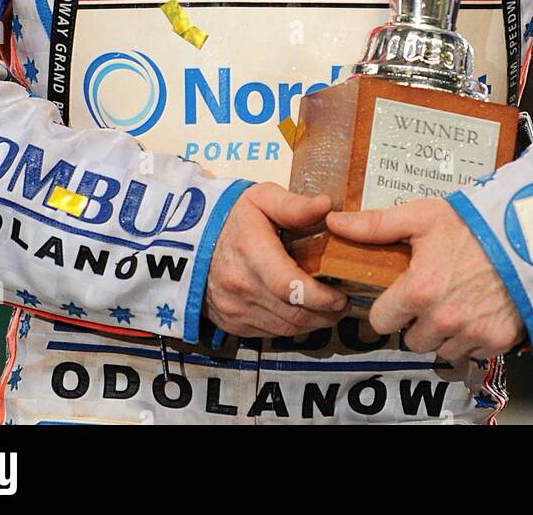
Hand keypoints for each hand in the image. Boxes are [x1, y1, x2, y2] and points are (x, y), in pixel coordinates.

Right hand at [204, 183, 348, 337]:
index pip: (290, 287)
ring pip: (286, 329)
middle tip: (342, 301)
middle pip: (293, 314)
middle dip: (325, 313)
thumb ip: (294, 205)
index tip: (341, 294)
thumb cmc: (233, 217)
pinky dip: (292, 326)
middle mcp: (241, 287)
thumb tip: (327, 206)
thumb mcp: (262, 198)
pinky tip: (301, 310)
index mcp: (251, 252)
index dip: (321, 296)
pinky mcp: (233, 325)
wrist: (190, 242)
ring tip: (327, 306)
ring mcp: (235, 310)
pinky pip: (271, 334)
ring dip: (312, 322)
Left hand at [327, 199, 525, 361]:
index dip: (389, 306)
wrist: (530, 235)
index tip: (400, 294)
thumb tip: (334, 222)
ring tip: (456, 300)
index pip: (381, 320)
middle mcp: (442, 319)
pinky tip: (478, 309)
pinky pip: (472, 353)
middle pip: (411, 339)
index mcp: (419, 290)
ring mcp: (471, 334)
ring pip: (441, 350)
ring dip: (444, 332)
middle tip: (433, 293)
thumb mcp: (422, 216)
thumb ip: (375, 225)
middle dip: (417, 320)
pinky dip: (472, 338)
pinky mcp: (497, 343)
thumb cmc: (474, 223)